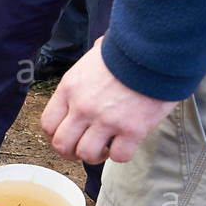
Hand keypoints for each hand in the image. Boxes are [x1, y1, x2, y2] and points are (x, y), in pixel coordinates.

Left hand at [41, 38, 176, 164]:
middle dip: (71, 152)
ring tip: (106, 146)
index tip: (68, 137)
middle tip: (84, 148)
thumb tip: (92, 62)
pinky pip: (119, 156)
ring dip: (96, 155)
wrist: (158, 49)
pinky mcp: (132, 129)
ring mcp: (107, 120)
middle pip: (62, 145)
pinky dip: (122, 154)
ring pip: (87, 154)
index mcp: (70, 88)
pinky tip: (126, 143)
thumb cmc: (128, 50)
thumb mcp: (95, 55)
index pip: (48, 124)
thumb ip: (87, 71)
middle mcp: (83, 107)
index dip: (56, 136)